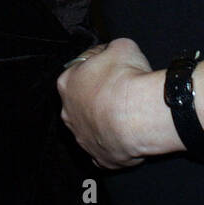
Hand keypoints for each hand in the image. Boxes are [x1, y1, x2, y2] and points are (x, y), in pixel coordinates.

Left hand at [57, 37, 152, 170]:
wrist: (137, 115)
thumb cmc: (125, 78)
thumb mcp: (121, 46)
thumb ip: (110, 49)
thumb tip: (111, 53)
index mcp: (67, 82)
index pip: (80, 69)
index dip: (98, 66)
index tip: (113, 66)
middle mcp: (68, 112)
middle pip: (82, 101)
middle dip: (98, 96)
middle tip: (120, 90)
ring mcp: (82, 138)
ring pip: (91, 127)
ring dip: (104, 121)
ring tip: (126, 115)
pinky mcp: (99, 158)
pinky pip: (104, 151)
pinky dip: (113, 144)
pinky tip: (126, 136)